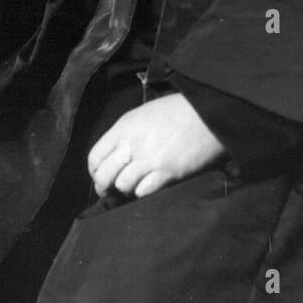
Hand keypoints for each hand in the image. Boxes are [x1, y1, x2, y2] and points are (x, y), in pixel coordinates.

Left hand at [87, 93, 226, 199]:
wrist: (208, 112)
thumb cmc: (179, 110)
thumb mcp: (144, 113)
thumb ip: (126, 134)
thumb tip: (115, 156)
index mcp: (125, 126)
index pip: (95, 156)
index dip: (94, 170)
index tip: (99, 175)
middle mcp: (133, 143)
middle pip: (104, 175)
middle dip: (104, 186)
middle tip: (109, 190)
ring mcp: (150, 159)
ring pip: (123, 185)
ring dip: (126, 188)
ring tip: (134, 185)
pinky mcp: (167, 173)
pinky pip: (143, 192)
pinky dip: (143, 192)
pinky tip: (150, 185)